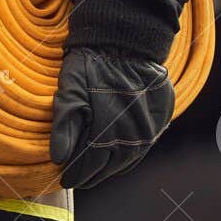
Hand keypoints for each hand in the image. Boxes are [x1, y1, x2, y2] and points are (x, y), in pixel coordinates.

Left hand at [50, 47, 174, 189]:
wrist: (123, 40)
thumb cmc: (90, 64)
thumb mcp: (69, 89)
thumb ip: (64, 124)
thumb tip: (58, 158)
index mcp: (108, 127)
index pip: (91, 163)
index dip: (77, 174)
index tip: (66, 180)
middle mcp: (134, 132)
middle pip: (111, 165)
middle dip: (92, 175)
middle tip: (79, 179)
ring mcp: (151, 126)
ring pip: (129, 159)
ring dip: (111, 168)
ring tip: (95, 172)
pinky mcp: (161, 118)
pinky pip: (144, 146)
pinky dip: (129, 156)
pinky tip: (117, 158)